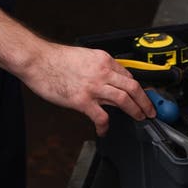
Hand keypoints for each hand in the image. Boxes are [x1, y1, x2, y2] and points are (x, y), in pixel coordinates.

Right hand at [21, 44, 155, 135]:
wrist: (37, 60)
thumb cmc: (55, 59)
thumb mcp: (84, 56)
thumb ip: (98, 67)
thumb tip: (106, 78)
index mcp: (103, 60)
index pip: (128, 75)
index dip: (138, 88)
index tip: (142, 95)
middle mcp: (102, 72)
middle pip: (133, 87)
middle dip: (145, 101)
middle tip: (150, 110)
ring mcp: (93, 87)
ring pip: (124, 100)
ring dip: (135, 111)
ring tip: (139, 118)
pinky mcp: (82, 100)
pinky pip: (101, 116)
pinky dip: (105, 126)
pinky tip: (104, 130)